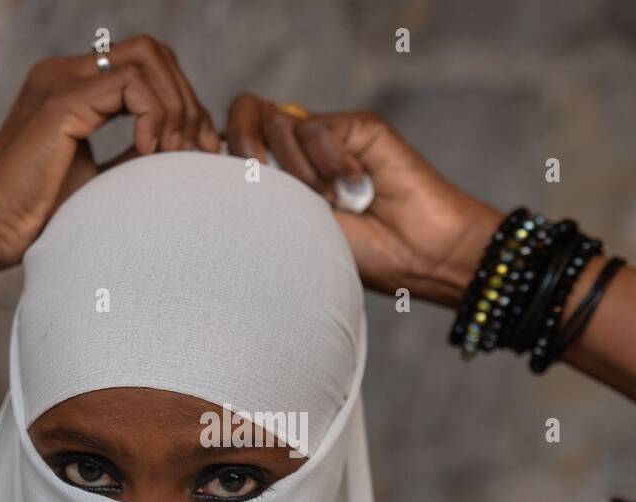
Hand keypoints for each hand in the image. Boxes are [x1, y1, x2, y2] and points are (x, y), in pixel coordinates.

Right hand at [0, 35, 221, 273]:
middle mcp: (65, 73)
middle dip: (188, 101)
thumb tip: (185, 143)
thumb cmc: (39, 216)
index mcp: (72, 87)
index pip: (147, 66)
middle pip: (154, 53)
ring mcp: (60, 82)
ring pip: (147, 57)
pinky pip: (130, 84)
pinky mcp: (61, 103)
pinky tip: (148, 151)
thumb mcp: (104, 178)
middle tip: (196, 152)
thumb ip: (136, 151)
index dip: (185, 102)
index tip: (201, 150)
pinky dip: (154, 115)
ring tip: (172, 154)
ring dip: (175, 106)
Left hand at [224, 95, 498, 306]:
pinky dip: (328, 161)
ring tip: (330, 201)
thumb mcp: (294, 231)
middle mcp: (301, 151)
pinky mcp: (358, 126)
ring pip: (280, 124)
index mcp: (280, 176)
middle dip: (243, 144)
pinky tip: (355, 186)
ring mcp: (329, 136)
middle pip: (245, 111)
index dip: (224, 153)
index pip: (232, 140)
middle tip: (263, 179)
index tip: (236, 189)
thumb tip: (218, 166)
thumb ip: (261, 198)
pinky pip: (317, 128)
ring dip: (298, 169)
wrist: (417, 256)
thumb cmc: (359, 257)